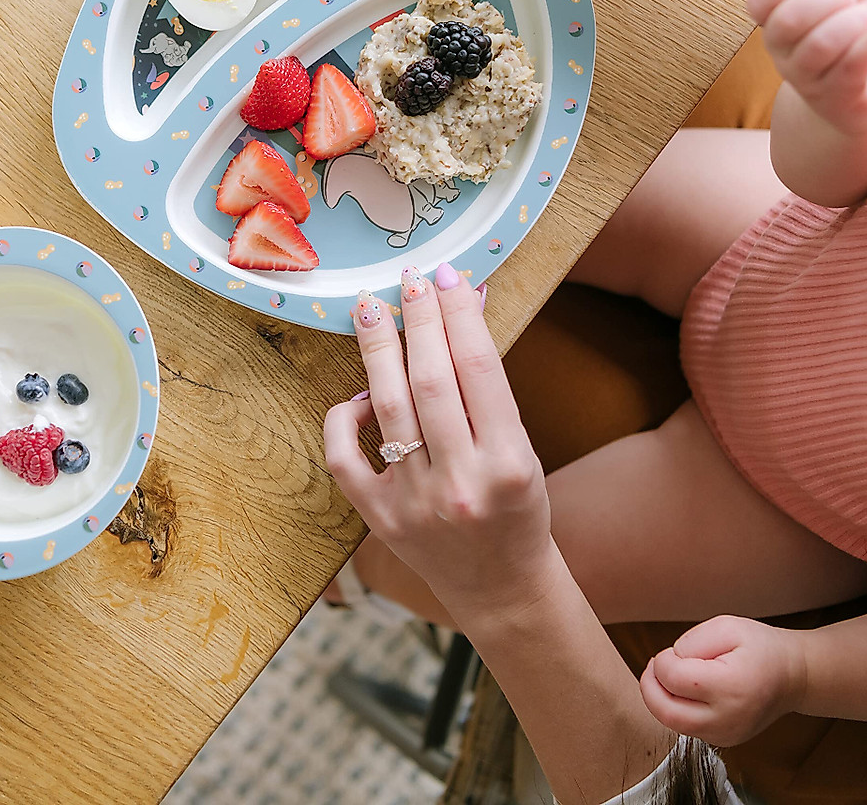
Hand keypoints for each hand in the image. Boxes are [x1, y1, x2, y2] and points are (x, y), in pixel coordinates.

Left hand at [324, 267, 553, 623]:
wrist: (503, 588)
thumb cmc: (518, 508)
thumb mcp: (522, 445)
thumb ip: (490, 386)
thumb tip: (466, 308)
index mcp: (508, 462)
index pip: (478, 369)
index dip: (458, 315)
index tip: (446, 278)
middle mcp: (462, 483)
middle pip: (430, 382)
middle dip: (418, 322)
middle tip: (410, 280)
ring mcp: (416, 504)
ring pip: (388, 410)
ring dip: (378, 351)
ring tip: (371, 309)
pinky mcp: (380, 519)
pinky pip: (345, 459)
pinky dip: (343, 419)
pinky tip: (359, 393)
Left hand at [639, 615, 807, 746]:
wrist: (793, 676)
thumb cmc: (761, 648)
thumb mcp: (726, 626)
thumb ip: (692, 642)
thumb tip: (669, 662)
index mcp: (729, 687)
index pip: (673, 679)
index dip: (662, 661)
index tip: (672, 651)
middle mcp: (727, 718)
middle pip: (666, 712)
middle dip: (650, 686)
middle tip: (654, 666)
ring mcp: (726, 734)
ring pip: (673, 724)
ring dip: (661, 699)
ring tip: (671, 675)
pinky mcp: (724, 740)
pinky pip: (686, 728)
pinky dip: (676, 709)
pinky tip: (684, 690)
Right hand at [748, 0, 866, 136]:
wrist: (864, 106)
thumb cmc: (851, 47)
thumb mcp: (850, 3)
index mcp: (778, 26)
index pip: (759, 1)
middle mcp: (784, 54)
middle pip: (788, 20)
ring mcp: (808, 80)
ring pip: (820, 44)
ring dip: (855, 20)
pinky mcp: (838, 98)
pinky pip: (851, 66)